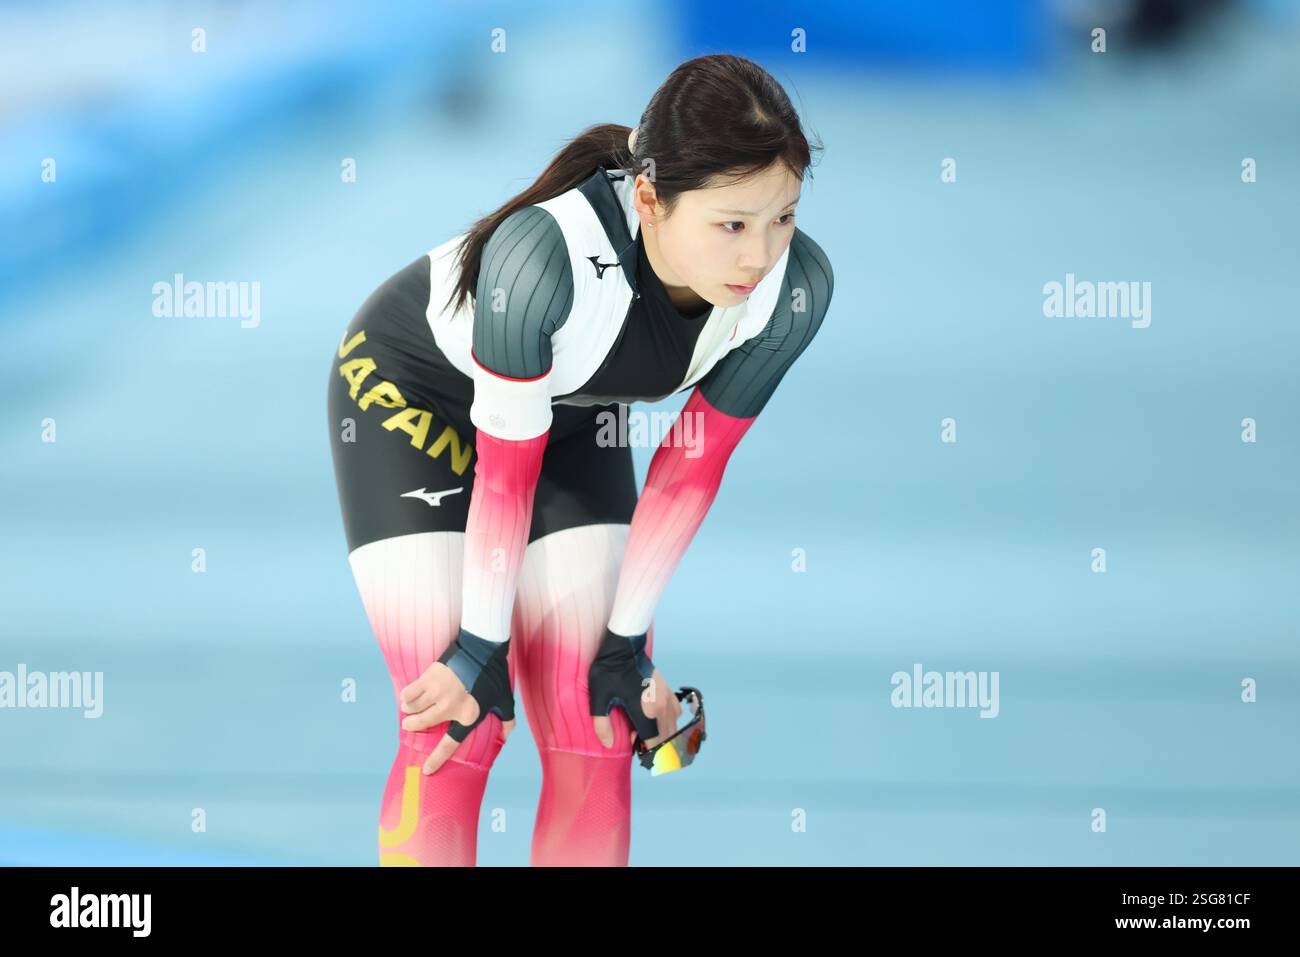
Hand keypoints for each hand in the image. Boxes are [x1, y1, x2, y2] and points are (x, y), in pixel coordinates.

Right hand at [399, 629, 515, 774]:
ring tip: (408, 709)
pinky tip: (407, 697)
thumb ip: (507, 721)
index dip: (437, 759)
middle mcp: (449, 707)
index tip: (427, 770)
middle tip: (408, 724)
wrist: (482, 648)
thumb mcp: (505, 700)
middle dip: (413, 725)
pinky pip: (410, 692)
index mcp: (467, 716)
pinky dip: (406, 696)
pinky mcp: (429, 677)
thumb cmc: (494, 675)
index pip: (449, 744)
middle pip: (423, 724)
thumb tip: (506, 737)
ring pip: (413, 708)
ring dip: (409, 710)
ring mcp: (437, 692)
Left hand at [588, 628, 679, 748]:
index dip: (650, 754)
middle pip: (666, 737)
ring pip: (673, 726)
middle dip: (656, 747)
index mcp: (645, 713)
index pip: (654, 743)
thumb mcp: (598, 698)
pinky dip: (670, 721)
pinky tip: (658, 720)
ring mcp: (666, 698)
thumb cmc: (609, 672)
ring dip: (663, 735)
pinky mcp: (667, 689)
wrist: (623, 646)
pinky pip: (676, 712)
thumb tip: (609, 744)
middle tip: (640, 748)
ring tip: (646, 735)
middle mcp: (660, 708)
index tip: (641, 756)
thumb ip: (602, 724)